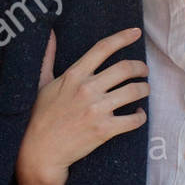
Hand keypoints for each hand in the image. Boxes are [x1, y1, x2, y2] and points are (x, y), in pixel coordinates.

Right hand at [17, 27, 147, 184]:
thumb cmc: (40, 117)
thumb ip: (47, 57)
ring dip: (144, 88)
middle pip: (125, 68)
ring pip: (134, 91)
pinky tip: (139, 114)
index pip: (103, 48)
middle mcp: (87, 89)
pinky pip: (134, 119)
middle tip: (143, 70)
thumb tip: (49, 33)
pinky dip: (141, 116)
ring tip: (144, 89)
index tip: (136, 33)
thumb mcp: (41, 83)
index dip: (122, 38)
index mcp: (73, 75)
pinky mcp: (105, 130)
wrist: (40, 152)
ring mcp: (97, 109)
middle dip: (140, 67)